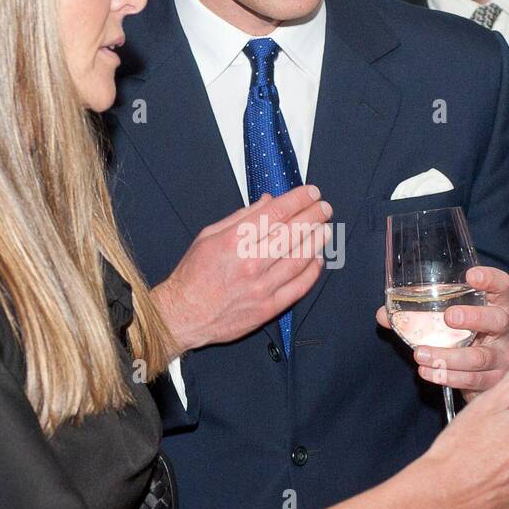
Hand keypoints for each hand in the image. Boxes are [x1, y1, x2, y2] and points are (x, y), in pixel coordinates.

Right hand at [152, 185, 332, 353]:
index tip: (311, 193)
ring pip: (300, 258)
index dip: (298, 199)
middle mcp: (250, 262)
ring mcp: (261, 287)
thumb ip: (240, 217)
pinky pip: (299, 286)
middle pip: (293, 232)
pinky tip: (317, 259)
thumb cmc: (193, 276)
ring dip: (317, 240)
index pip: (276, 213)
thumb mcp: (208, 236)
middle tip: (324, 207)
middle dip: (314, 216)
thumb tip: (267, 202)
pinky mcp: (268, 308)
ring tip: (325, 229)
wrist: (183, 315)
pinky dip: (312, 271)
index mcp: (233, 241)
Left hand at [375, 264, 508, 395]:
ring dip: (448, 356)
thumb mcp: (443, 323)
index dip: (490, 279)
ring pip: (480, 357)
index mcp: (494, 306)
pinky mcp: (494, 380)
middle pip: (497, 320)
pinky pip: (472, 379)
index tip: (471, 276)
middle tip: (449, 317)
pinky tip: (428, 372)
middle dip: (474, 318)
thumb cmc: (461, 339)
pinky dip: (447, 376)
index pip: (501, 286)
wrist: (481, 378)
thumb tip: (383, 314)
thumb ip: (416, 316)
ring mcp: (501, 357)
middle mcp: (504, 330)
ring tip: (421, 354)